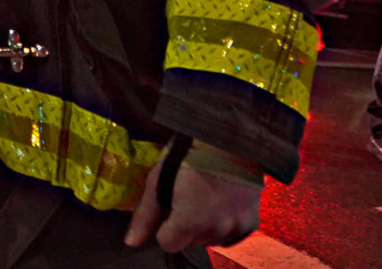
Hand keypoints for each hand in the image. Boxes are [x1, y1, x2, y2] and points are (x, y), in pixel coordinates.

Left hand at [124, 156, 262, 252]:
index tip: (167, 208)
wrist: (230, 138)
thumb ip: (145, 216)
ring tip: (205, 195)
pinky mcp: (251, 221)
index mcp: (190, 222)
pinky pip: (232, 235)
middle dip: (185, 225)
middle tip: (187, 196)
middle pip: (189, 241)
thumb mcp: (159, 180)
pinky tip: (221, 203)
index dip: (164, 227)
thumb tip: (131, 242)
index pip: (168, 243)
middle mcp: (215, 230)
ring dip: (205, 225)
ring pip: (210, 239)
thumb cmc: (190, 154)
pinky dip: (225, 224)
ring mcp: (236, 227)